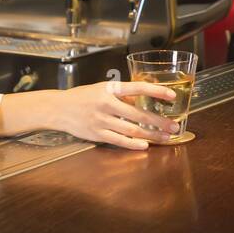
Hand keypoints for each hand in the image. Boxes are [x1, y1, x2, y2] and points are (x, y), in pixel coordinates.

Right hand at [0, 82, 180, 148]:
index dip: (156, 90)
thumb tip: (144, 100)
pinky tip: (146, 145)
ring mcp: (102, 120)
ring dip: (151, 135)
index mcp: (110, 89)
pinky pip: (119, 140)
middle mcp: (107, 104)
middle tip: (175, 126)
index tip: (172, 95)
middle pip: (139, 114)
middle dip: (159, 121)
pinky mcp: (97, 134)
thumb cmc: (83, 97)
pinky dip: (134, 144)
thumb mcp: (102, 89)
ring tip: (166, 137)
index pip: (138, 87)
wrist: (58, 109)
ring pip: (132, 130)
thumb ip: (122, 95)